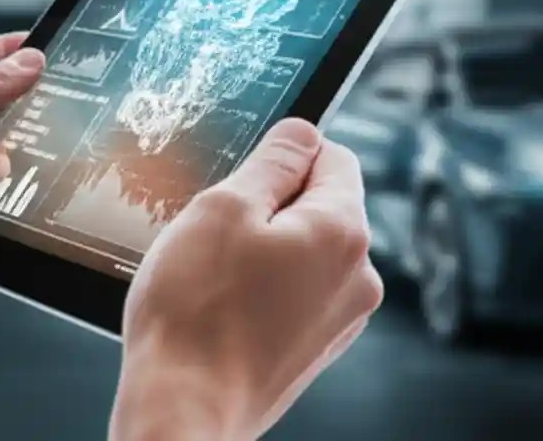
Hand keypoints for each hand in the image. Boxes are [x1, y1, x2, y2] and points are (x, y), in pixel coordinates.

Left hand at [0, 32, 44, 306]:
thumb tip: (31, 61)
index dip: (26, 53)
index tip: (66, 59)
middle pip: (2, 101)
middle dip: (25, 113)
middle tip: (53, 118)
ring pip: (2, 146)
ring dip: (11, 157)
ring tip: (6, 165)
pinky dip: (1, 187)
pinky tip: (2, 195)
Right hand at [112, 119, 383, 440]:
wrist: (184, 410)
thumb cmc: (196, 314)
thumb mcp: (224, 207)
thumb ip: (273, 160)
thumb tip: (303, 132)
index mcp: (344, 231)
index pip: (332, 155)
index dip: (283, 156)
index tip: (243, 178)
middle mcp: (358, 274)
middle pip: (320, 204)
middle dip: (271, 206)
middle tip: (219, 232)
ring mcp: (341, 317)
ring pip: (304, 251)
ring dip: (265, 249)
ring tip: (216, 277)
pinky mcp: (316, 347)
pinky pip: (295, 293)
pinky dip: (264, 289)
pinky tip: (224, 307)